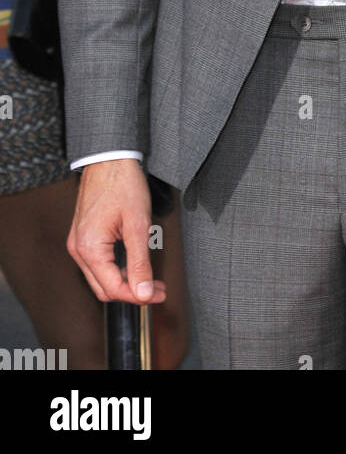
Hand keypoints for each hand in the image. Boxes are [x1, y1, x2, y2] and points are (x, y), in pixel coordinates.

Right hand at [67, 159, 165, 304]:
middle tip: (157, 288)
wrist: (109, 157)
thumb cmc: (122, 183)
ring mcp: (78, 242)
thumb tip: (143, 293)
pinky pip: (98, 263)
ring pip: (101, 277)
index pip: (113, 289)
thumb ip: (140, 262)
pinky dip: (117, 268)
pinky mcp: (83, 236)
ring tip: (150, 278)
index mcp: (89, 248)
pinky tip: (135, 264)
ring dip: (125, 281)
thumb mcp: (138, 224)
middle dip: (132, 292)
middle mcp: (78, 249)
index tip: (158, 294)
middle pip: (104, 288)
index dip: (138, 296)